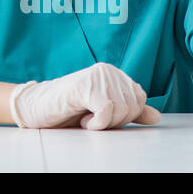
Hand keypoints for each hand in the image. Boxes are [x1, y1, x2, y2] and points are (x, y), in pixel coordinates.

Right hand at [8, 62, 160, 129]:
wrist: (37, 109)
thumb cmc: (68, 110)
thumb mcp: (104, 113)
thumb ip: (129, 112)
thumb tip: (156, 116)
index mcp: (114, 74)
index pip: (139, 100)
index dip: (124, 116)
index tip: (102, 116)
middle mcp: (108, 70)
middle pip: (133, 106)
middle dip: (115, 121)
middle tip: (92, 117)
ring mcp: (97, 75)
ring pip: (122, 109)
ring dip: (104, 123)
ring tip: (85, 116)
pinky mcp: (86, 85)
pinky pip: (107, 109)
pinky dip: (97, 122)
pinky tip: (83, 118)